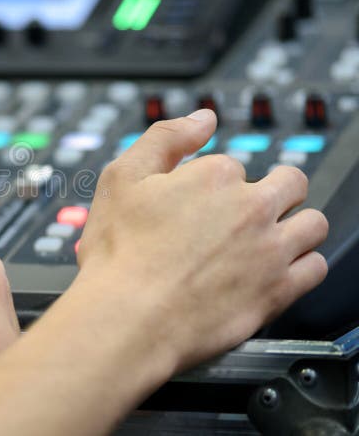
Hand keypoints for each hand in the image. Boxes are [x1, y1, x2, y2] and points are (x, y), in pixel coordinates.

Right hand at [76, 109, 328, 368]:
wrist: (127, 317)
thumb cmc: (119, 253)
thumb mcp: (122, 177)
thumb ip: (165, 138)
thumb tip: (203, 118)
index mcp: (215, 176)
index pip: (232, 165)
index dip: (214, 181)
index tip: (199, 201)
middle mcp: (251, 207)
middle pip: (290, 183)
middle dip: (275, 189)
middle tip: (250, 210)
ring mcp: (269, 249)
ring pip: (313, 223)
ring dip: (297, 224)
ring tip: (271, 237)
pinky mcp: (278, 291)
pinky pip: (317, 268)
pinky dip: (304, 265)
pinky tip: (280, 268)